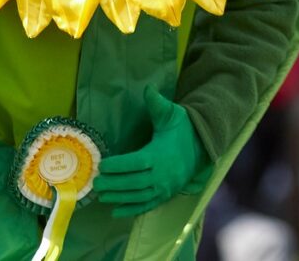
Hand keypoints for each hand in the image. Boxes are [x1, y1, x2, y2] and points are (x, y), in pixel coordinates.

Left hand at [92, 87, 205, 216]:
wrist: (202, 149)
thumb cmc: (182, 131)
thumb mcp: (172, 114)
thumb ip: (157, 104)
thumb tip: (148, 88)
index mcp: (160, 155)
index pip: (136, 162)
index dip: (119, 165)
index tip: (103, 165)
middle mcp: (162, 174)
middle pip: (134, 182)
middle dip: (114, 183)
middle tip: (96, 182)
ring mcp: (164, 187)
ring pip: (138, 195)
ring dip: (119, 197)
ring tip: (102, 195)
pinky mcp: (165, 195)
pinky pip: (147, 205)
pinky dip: (131, 210)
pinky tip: (115, 211)